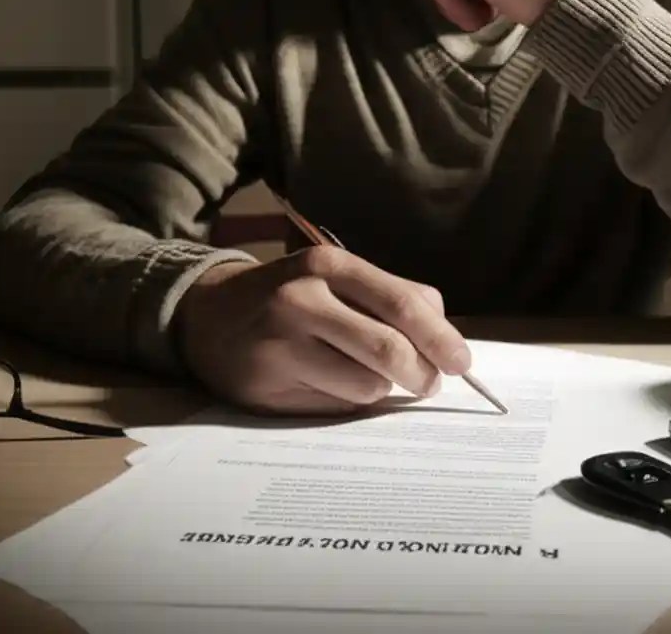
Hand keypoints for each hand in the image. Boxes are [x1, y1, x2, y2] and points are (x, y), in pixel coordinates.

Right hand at [176, 247, 471, 415]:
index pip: (404, 303)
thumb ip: (391, 297)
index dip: (441, 338)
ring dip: (381, 390)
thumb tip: (446, 335)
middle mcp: (303, 297)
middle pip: (390, 349)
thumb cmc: (291, 299)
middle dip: (422, 375)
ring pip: (367, 385)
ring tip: (365, 378)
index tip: (462, 363)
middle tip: (428, 384)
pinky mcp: (267, 383)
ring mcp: (282, 342)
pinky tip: (329, 385)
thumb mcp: (336, 279)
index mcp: (330, 264)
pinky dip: (348, 402)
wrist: (207, 315)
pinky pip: (334, 406)